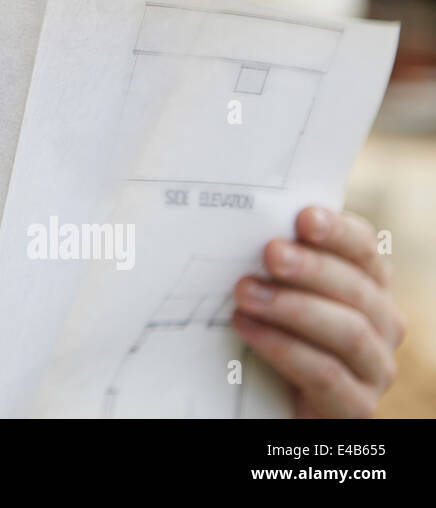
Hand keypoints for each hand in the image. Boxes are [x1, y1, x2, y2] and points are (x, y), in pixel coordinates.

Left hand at [232, 206, 404, 417]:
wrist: (273, 400)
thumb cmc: (272, 330)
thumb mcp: (273, 289)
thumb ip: (274, 261)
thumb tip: (240, 221)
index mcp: (368, 284)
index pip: (364, 249)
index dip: (338, 231)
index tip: (303, 217)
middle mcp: (382, 323)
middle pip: (357, 288)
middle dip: (311, 267)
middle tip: (270, 252)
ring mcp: (375, 368)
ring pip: (348, 331)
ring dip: (294, 307)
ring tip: (245, 292)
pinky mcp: (356, 406)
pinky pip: (327, 374)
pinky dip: (285, 348)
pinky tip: (248, 329)